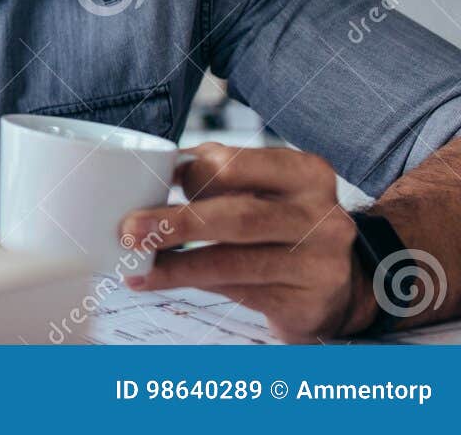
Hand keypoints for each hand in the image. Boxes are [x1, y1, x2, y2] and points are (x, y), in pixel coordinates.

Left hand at [119, 143, 371, 341]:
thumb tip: (158, 171)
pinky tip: (161, 282)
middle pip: (237, 217)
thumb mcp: (265, 188)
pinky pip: (238, 292)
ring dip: (176, 266)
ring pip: (233, 262)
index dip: (190, 174)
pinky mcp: (307, 304)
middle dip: (176, 224)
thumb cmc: (283, 223)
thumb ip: (219, 173)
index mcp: (305, 173)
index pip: (235, 165)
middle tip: (129, 231)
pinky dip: (194, 286)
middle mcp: (320, 217)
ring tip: (136, 267)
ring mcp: (318, 264)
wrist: (341, 283)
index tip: (154, 182)